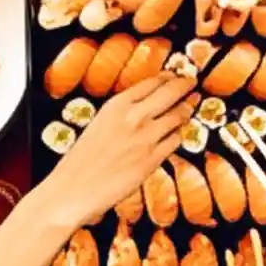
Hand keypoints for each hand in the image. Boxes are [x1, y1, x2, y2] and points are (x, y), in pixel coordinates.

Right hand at [46, 73, 196, 225]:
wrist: (73, 189)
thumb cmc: (80, 162)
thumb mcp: (98, 125)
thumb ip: (121, 114)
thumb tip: (142, 108)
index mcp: (116, 105)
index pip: (151, 82)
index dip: (168, 77)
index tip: (175, 75)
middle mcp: (134, 117)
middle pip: (171, 92)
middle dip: (185, 85)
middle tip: (192, 82)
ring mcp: (147, 138)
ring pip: (178, 115)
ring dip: (187, 109)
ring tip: (191, 106)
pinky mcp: (153, 160)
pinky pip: (176, 141)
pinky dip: (179, 135)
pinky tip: (178, 135)